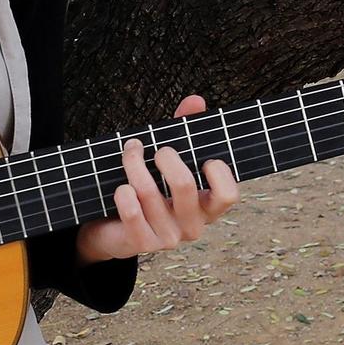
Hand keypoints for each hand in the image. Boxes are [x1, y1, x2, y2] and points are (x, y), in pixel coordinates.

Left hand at [74, 95, 239, 264]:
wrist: (115, 229)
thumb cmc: (150, 188)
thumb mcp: (169, 160)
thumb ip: (185, 130)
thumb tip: (196, 100)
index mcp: (207, 208)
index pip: (229, 196)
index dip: (219, 173)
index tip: (205, 159)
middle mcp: (193, 226)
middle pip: (184, 186)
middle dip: (166, 158)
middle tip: (158, 150)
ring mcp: (168, 238)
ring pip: (149, 192)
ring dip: (134, 164)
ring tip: (130, 151)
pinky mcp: (142, 244)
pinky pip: (132, 212)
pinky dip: (124, 193)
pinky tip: (122, 186)